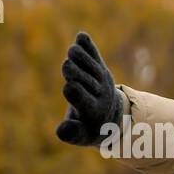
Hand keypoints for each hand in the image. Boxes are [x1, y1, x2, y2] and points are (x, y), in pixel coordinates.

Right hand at [56, 31, 123, 146]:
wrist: (110, 117)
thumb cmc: (88, 128)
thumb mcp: (80, 136)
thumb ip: (71, 134)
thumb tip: (62, 131)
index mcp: (93, 110)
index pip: (83, 98)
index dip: (75, 91)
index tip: (69, 88)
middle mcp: (100, 93)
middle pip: (82, 76)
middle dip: (73, 70)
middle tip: (69, 67)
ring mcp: (102, 79)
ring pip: (89, 62)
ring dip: (79, 55)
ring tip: (73, 52)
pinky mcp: (100, 67)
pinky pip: (94, 54)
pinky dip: (87, 46)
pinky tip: (82, 36)